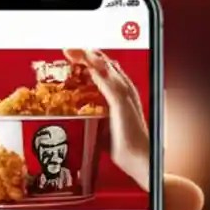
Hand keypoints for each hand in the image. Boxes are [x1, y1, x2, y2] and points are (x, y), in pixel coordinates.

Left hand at [64, 48, 149, 189]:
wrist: (140, 159)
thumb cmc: (126, 147)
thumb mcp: (104, 128)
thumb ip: (93, 118)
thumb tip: (77, 118)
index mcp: (123, 95)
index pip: (106, 70)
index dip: (89, 61)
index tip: (73, 56)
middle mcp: (126, 91)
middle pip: (105, 64)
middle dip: (86, 55)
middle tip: (69, 50)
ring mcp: (125, 95)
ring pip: (106, 68)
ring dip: (89, 57)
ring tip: (74, 50)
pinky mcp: (121, 103)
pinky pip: (108, 80)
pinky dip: (97, 69)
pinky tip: (86, 61)